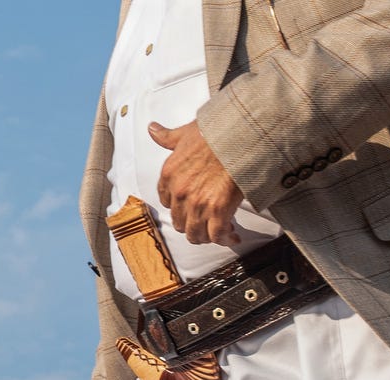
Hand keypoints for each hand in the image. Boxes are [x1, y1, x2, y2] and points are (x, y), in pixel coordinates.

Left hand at [151, 120, 243, 245]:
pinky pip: (217, 235)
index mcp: (169, 175)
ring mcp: (198, 204)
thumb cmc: (214, 133)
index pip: (167, 202)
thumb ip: (167, 137)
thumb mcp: (184, 133)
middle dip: (192, 225)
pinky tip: (232, 236)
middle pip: (180, 223)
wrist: (236, 136)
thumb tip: (153, 129)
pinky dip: (225, 239)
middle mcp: (180, 193)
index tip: (189, 207)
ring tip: (219, 232)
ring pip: (196, 234)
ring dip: (207, 236)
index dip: (179, 208)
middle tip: (206, 222)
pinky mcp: (218, 211)